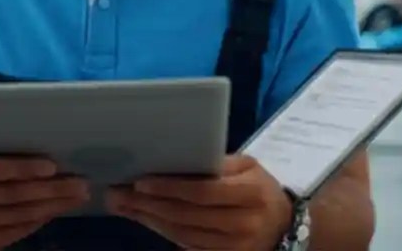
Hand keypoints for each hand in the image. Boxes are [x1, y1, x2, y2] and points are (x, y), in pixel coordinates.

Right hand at [0, 131, 89, 249]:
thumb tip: (38, 130)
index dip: (22, 168)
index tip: (52, 165)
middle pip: (11, 194)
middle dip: (50, 188)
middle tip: (79, 182)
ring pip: (19, 214)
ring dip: (53, 205)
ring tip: (78, 195)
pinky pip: (18, 231)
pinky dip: (42, 219)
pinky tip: (58, 208)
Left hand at [106, 155, 292, 250]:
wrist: (283, 227)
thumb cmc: (260, 188)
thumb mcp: (248, 166)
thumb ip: (217, 163)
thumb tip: (174, 159)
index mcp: (251, 192)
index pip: (202, 191)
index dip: (169, 188)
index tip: (140, 182)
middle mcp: (243, 222)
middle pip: (186, 215)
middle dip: (148, 205)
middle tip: (118, 194)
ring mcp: (234, 246)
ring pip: (182, 233)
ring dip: (149, 220)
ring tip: (124, 206)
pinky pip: (188, 246)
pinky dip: (164, 232)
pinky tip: (146, 219)